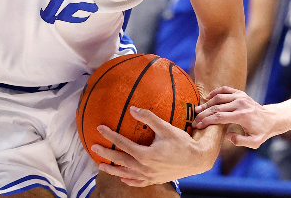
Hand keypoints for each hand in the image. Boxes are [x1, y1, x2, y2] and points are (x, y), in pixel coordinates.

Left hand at [91, 107, 216, 186]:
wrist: (196, 159)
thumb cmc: (182, 142)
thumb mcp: (166, 127)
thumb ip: (148, 118)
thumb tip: (132, 109)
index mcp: (145, 154)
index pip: (122, 144)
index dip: (110, 136)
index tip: (100, 129)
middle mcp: (144, 167)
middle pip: (120, 161)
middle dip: (106, 154)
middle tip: (94, 148)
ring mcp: (149, 175)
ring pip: (126, 174)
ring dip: (113, 170)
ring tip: (102, 167)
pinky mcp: (155, 179)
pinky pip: (138, 182)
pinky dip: (129, 180)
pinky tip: (123, 178)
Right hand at [193, 86, 277, 148]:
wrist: (271, 119)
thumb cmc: (262, 132)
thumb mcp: (254, 142)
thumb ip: (240, 141)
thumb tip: (227, 135)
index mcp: (242, 115)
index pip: (220, 117)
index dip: (207, 121)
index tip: (198, 126)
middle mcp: (240, 104)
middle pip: (216, 107)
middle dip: (203, 114)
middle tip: (194, 120)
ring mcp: (240, 97)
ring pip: (219, 97)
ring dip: (207, 104)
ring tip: (197, 110)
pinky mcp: (240, 93)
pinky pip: (225, 89)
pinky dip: (215, 92)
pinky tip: (208, 97)